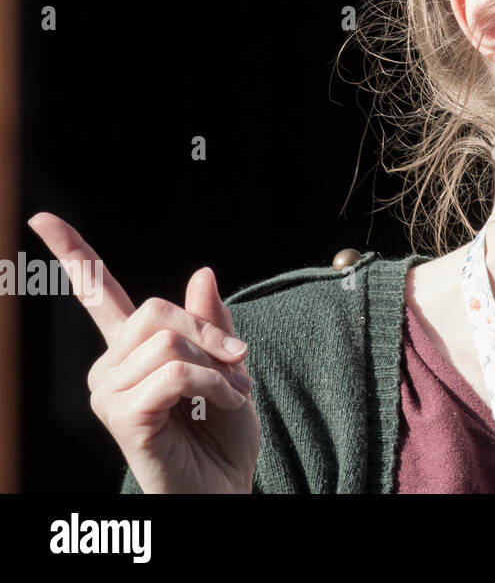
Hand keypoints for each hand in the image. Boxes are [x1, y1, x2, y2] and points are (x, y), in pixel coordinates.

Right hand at [28, 212, 260, 492]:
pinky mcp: (122, 418)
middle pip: (156, 311)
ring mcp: (110, 394)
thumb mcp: (229, 366)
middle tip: (241, 364)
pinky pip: (176, 372)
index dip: (72, 254)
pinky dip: (214, 383)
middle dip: (211, 332)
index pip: (98, 293)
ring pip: (170, 341)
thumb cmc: (222, 436)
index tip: (41, 217)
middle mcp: (110, 369)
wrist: (225, 490)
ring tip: (231, 395)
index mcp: (133, 350)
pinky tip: (226, 404)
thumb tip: (201, 271)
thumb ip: (211, 322)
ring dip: (219, 366)